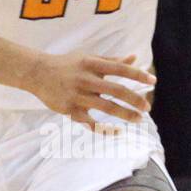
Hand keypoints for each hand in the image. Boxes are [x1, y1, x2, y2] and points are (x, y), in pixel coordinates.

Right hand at [27, 52, 155, 129]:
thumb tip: (135, 58)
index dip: (137, 75)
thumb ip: (112, 61)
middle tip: (147, 107)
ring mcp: (77, 95)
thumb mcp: (89, 58)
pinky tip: (115, 131)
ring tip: (138, 119)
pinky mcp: (70, 110)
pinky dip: (103, 129)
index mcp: (91, 64)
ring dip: (124, 114)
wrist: (37, 73)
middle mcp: (85, 79)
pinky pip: (90, 122)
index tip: (153, 81)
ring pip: (106, 107)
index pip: (120, 69)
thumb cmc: (67, 65)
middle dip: (134, 99)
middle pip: (115, 90)